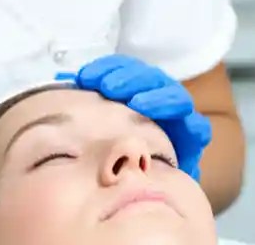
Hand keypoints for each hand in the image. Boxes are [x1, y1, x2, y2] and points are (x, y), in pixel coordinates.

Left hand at [59, 54, 211, 179]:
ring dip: (156, 96)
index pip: (125, 69)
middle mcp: (159, 101)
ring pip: (175, 96)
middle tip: (108, 86)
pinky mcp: (193, 141)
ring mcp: (178, 119)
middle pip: (150, 78)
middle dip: (129, 77)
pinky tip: (175, 126)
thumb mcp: (99, 126)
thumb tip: (56, 81)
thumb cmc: (120, 153)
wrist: (149, 188)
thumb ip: (85, 103)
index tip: (86, 76)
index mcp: (136, 91)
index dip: (108, 67)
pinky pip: (199, 128)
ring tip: (136, 103)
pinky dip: (191, 124)